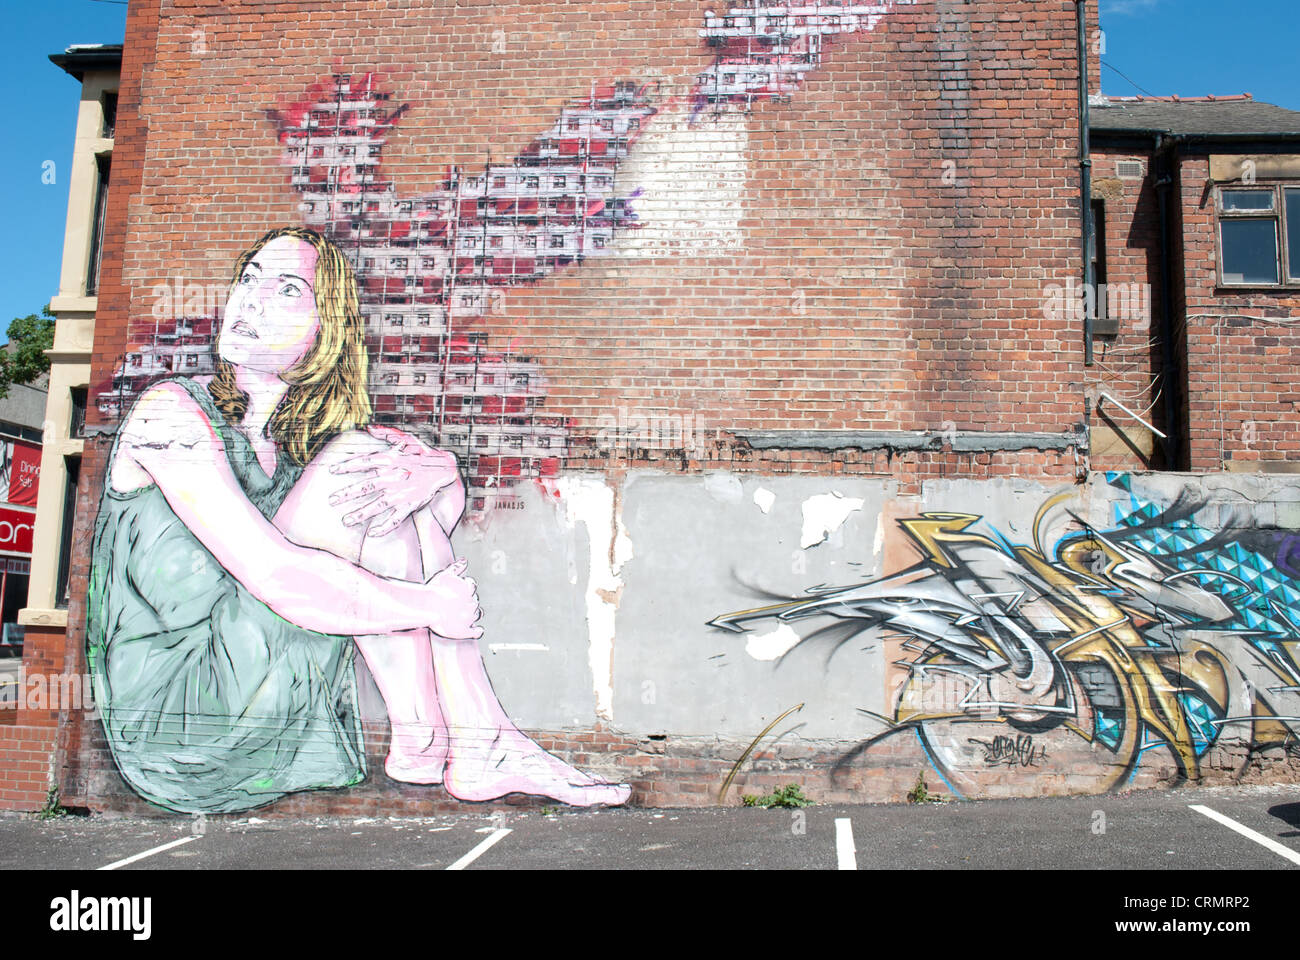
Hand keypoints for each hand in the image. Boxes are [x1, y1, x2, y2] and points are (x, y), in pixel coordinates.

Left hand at [329, 425, 461, 536]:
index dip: (347, 466)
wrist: (445, 468)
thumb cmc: (423, 453)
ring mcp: (402, 492)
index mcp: (391, 459)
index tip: (332, 470)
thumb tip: (368, 427)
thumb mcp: (407, 438)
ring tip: (346, 521)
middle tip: (331, 500)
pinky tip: (372, 533)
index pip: (364, 462)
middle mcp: (394, 476)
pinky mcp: (411, 504)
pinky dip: (385, 527)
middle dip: (348, 493)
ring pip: (378, 505)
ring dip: (361, 513)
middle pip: (367, 486)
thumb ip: (387, 433)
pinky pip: (396, 518)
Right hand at [427, 559, 482, 639]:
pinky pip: (475, 632)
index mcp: (468, 589)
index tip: (459, 590)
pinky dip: (478, 631)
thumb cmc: (434, 591)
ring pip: (476, 614)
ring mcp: (468, 618)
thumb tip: (465, 561)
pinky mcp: (464, 630)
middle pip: (474, 601)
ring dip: (473, 613)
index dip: (466, 588)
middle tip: (458, 603)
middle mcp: (471, 603)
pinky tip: (478, 630)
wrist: (426, 608)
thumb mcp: (445, 575)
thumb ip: (456, 568)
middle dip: (468, 601)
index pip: (472, 586)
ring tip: (464, 614)